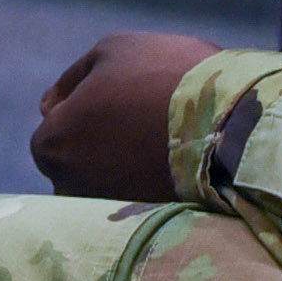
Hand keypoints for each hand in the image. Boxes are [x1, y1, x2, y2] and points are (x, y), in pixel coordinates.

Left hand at [29, 29, 222, 201]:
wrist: (233, 123)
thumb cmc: (164, 77)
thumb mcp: (111, 52)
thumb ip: (71, 80)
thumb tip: (48, 106)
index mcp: (52, 145)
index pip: (54, 132)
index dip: (89, 110)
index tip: (126, 99)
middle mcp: (69, 190)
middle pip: (78, 165)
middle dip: (102, 145)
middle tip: (146, 122)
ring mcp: (105, 215)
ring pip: (106, 187)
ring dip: (126, 169)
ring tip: (164, 143)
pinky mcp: (143, 228)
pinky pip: (137, 205)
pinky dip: (150, 188)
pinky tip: (176, 166)